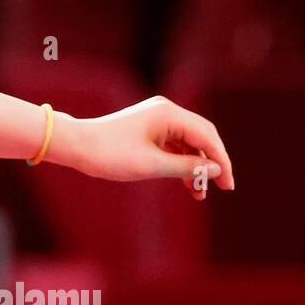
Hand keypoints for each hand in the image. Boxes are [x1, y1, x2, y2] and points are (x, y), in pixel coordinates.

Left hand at [68, 96, 234, 199]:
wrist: (76, 146)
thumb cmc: (110, 154)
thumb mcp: (151, 166)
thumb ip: (186, 167)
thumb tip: (215, 170)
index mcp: (169, 114)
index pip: (207, 136)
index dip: (221, 161)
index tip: (228, 185)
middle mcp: (166, 111)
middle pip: (202, 136)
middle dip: (212, 163)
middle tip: (221, 188)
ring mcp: (157, 119)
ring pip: (189, 142)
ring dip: (196, 166)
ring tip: (198, 194)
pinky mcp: (149, 129)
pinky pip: (174, 145)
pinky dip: (181, 163)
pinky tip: (186, 184)